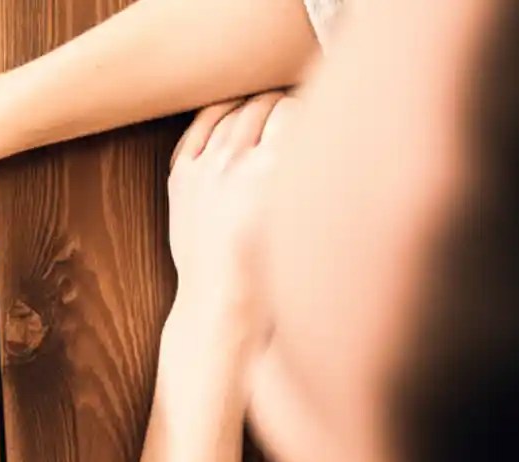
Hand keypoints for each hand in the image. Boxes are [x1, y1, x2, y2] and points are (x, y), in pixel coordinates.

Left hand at [165, 92, 293, 350]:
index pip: (295, 108)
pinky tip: (233, 113)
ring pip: (234, 110)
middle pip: (265, 103)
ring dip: (254, 104)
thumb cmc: (277, 268)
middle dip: (284, 102)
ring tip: (270, 112)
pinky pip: (201, 124)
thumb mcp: (309, 216)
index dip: (310, 108)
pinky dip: (220, 112)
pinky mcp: (182, 176)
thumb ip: (318, 171)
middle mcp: (237, 164)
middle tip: (297, 111)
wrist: (223, 302)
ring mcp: (205, 168)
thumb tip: (337, 128)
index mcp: (274, 172)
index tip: (317, 115)